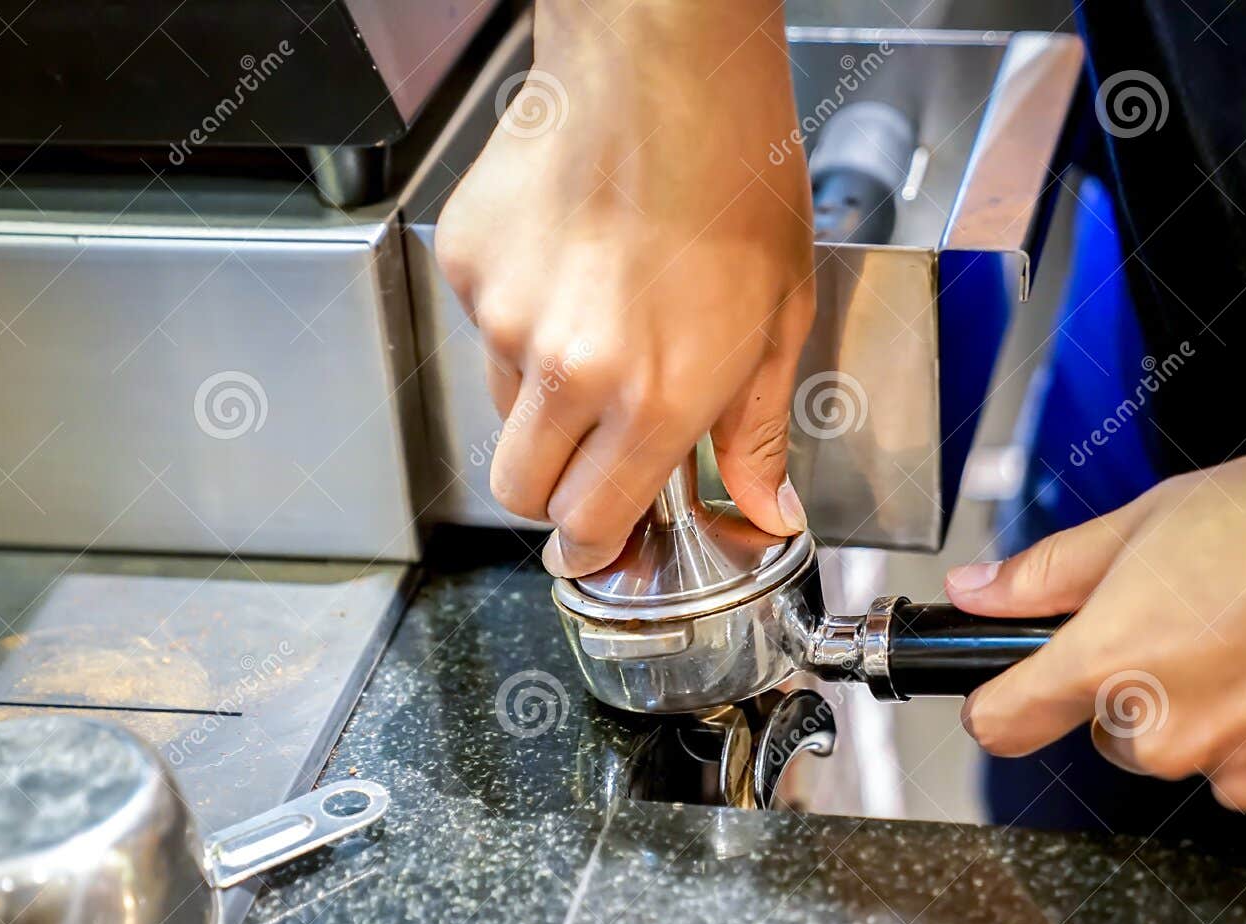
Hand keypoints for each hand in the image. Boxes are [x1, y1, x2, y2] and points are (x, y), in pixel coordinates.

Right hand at [435, 0, 814, 576]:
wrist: (664, 56)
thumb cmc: (735, 169)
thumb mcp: (778, 315)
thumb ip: (757, 432)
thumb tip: (763, 509)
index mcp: (656, 396)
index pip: (588, 525)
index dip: (594, 545)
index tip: (601, 541)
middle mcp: (568, 370)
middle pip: (519, 490)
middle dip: (556, 491)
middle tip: (597, 453)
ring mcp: (504, 317)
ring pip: (502, 409)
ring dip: (544, 400)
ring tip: (602, 326)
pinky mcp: (466, 266)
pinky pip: (483, 331)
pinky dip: (520, 321)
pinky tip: (573, 269)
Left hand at [948, 434, 1245, 830]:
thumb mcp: (1158, 516)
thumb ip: (1054, 571)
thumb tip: (979, 592)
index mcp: (1114, 663)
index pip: (1003, 722)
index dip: (1001, 700)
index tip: (1007, 692)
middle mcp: (1173, 737)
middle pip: (1120, 734)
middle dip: (1150, 688)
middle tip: (1212, 622)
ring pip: (1210, 758)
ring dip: (1234, 716)